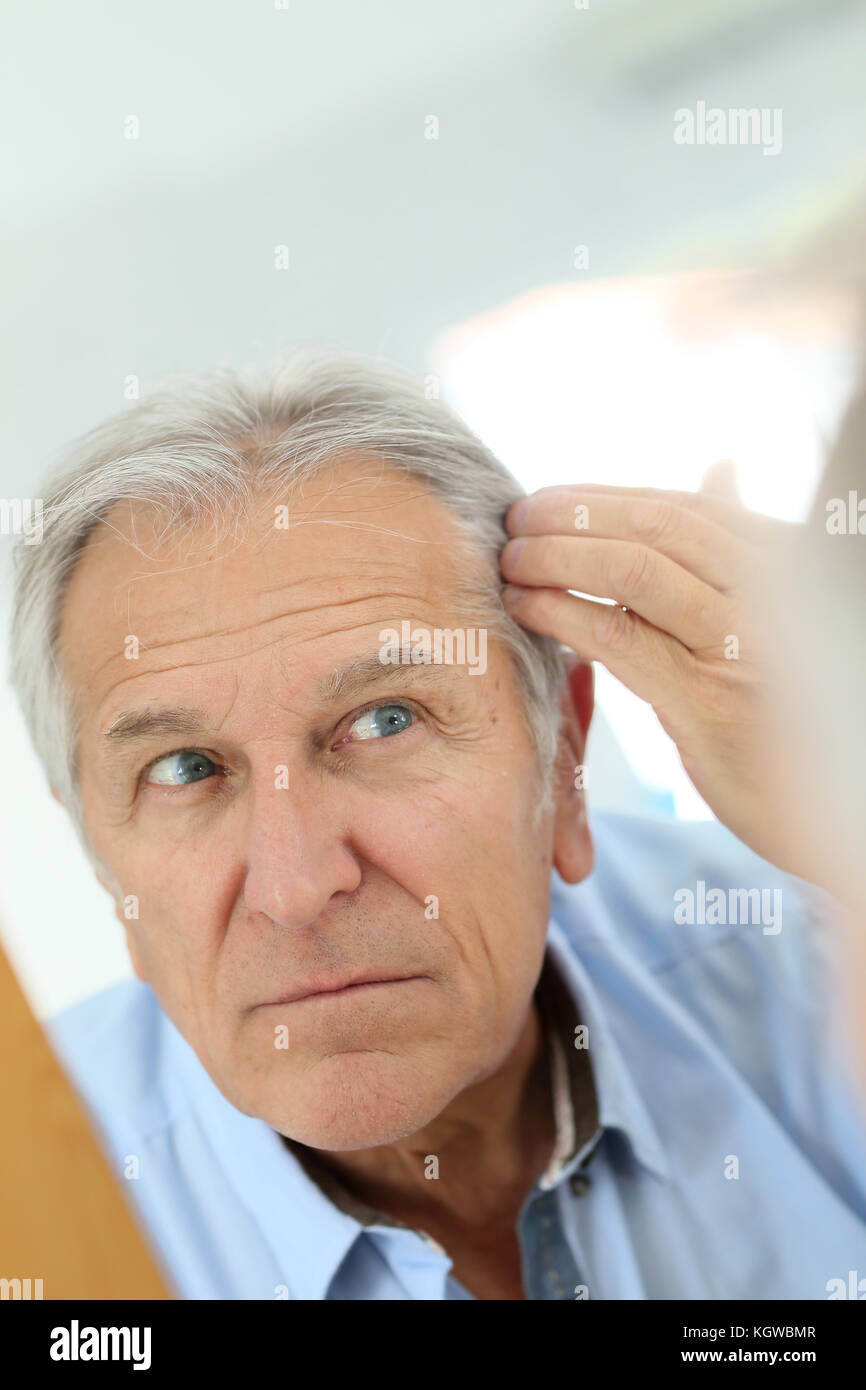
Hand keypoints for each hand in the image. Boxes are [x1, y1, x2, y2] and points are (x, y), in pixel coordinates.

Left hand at [500, 469, 809, 879]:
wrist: (833, 808)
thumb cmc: (788, 706)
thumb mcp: (779, 616)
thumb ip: (742, 547)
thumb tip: (721, 471)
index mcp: (786, 564)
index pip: (683, 509)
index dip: (605, 499)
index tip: (549, 500)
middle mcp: (774, 595)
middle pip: (656, 528)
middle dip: (575, 516)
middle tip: (516, 520)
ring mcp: (742, 647)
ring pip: (633, 572)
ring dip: (557, 557)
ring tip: (512, 563)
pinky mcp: (709, 705)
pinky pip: (619, 637)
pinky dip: (562, 611)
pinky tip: (527, 608)